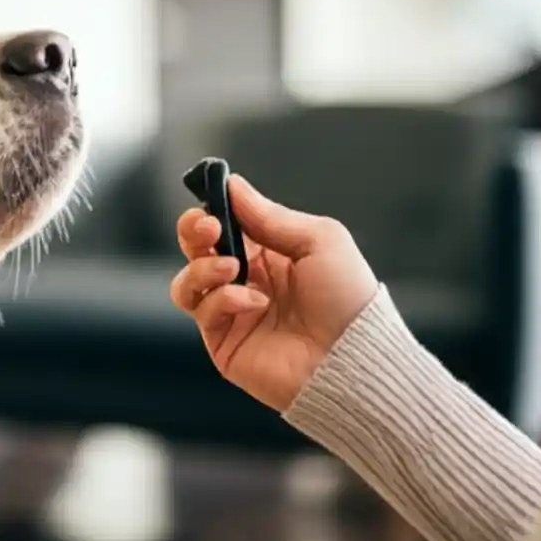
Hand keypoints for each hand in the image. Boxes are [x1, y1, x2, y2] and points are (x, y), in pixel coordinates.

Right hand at [170, 176, 377, 410]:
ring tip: (231, 268)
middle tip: (208, 228)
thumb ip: (269, 215)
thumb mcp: (318, 239)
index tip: (212, 198)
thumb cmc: (347, 297)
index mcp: (269, 253)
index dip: (213, 209)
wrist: (353, 356)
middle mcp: (247, 280)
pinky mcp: (224, 341)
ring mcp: (233, 312)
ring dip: (201, 266)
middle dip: (193, 231)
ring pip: (187, 281)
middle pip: (196, 248)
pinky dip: (223, 299)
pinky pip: (203, 310)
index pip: (226, 223)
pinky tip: (256, 303)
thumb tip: (233, 184)